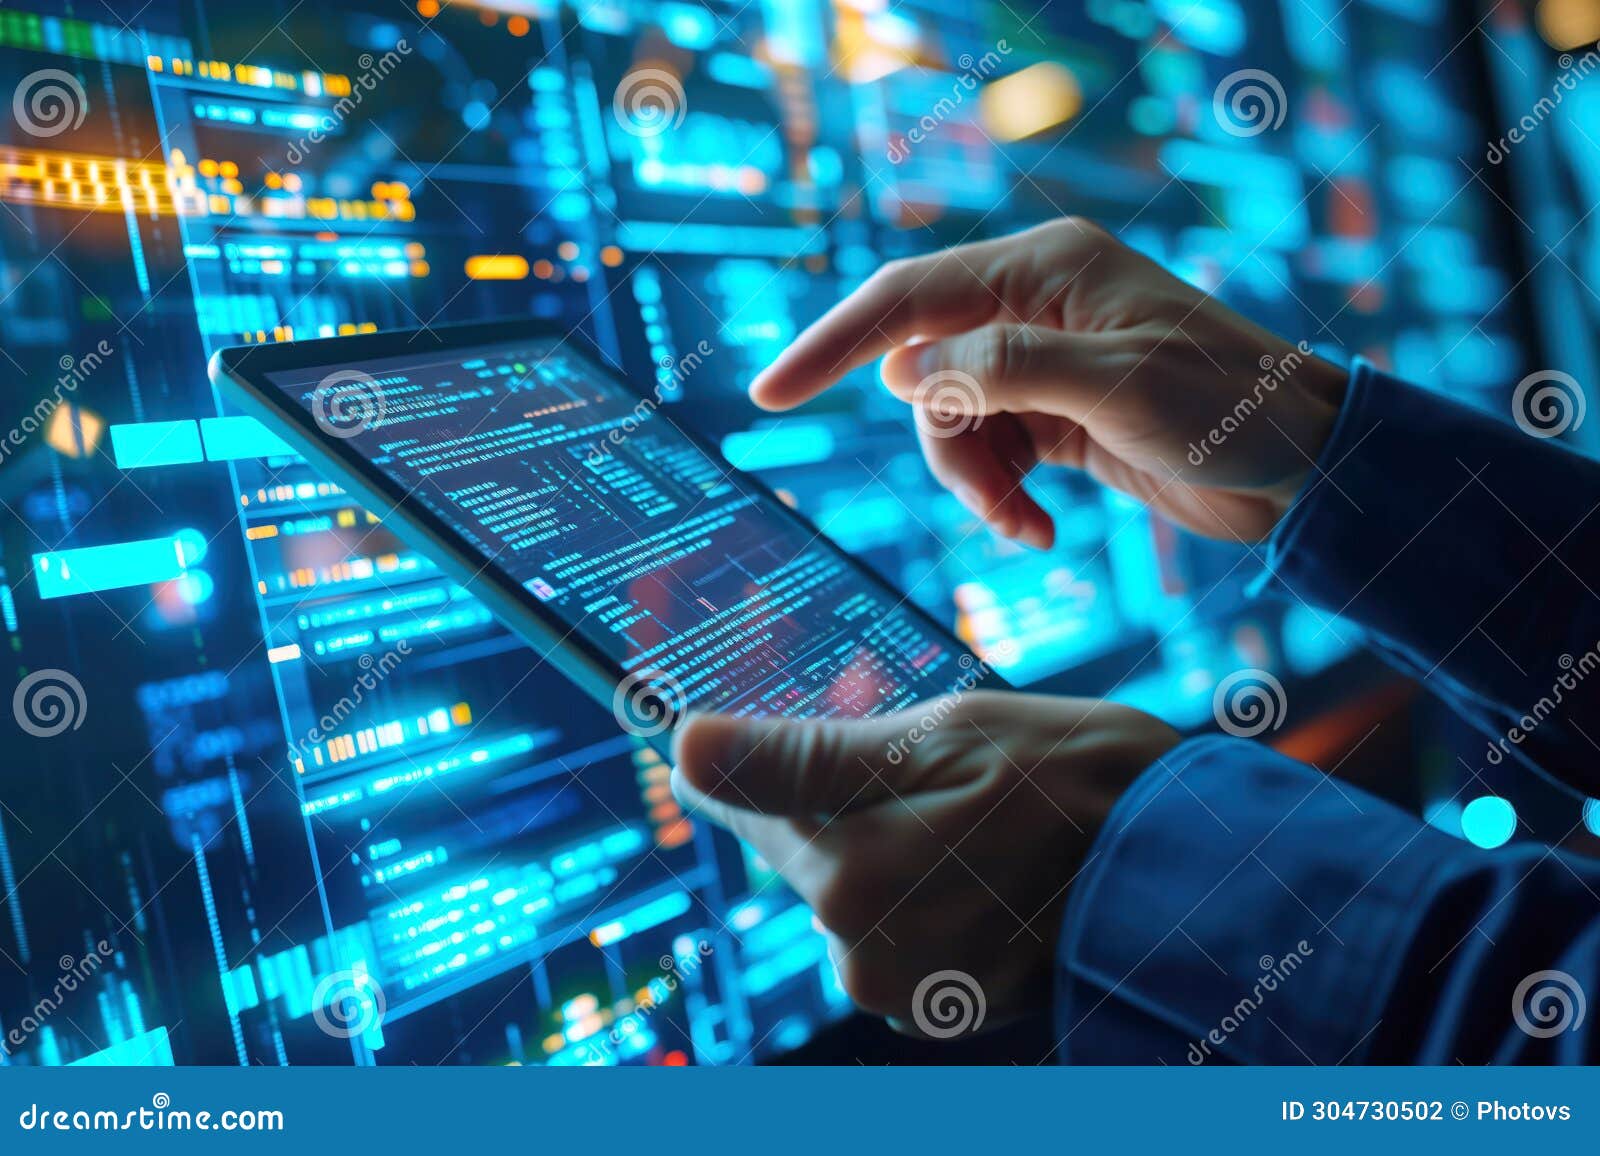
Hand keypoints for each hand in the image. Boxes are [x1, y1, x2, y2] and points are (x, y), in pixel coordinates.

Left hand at [670, 692, 1179, 1033]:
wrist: (1191, 874)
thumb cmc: (1074, 784)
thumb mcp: (940, 736)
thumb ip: (799, 755)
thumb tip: (682, 744)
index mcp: (846, 876)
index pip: (743, 798)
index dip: (756, 754)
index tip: (751, 729)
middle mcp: (859, 950)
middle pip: (802, 848)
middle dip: (844, 802)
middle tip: (930, 767)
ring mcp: (903, 991)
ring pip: (850, 890)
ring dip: (888, 850)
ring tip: (975, 820)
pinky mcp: (941, 1010)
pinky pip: (893, 933)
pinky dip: (922, 896)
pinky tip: (982, 867)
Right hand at [750, 218, 1347, 544]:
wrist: (1304, 469)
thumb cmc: (1230, 409)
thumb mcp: (1115, 384)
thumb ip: (1005, 367)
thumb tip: (907, 369)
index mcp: (1044, 270)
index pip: (909, 298)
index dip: (832, 344)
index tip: (769, 394)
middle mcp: (1034, 307)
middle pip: (926, 373)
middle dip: (945, 448)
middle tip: (997, 503)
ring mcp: (1044, 363)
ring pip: (952, 422)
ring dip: (975, 483)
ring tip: (1027, 525)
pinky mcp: (1058, 417)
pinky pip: (990, 453)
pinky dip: (999, 496)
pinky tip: (1040, 527)